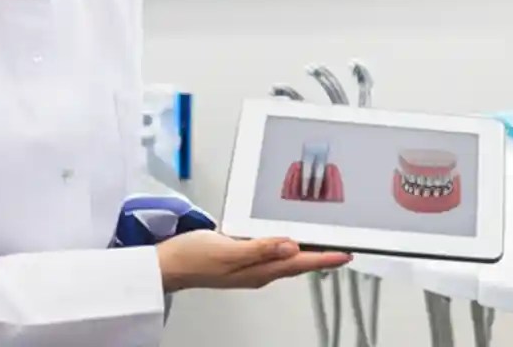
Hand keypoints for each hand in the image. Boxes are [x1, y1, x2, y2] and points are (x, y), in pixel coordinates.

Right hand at [156, 230, 351, 291]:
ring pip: (286, 260)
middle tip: (341, 249)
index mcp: (259, 270)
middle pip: (297, 264)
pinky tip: (286, 240)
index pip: (300, 264)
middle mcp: (258, 271)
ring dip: (305, 253)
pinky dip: (284, 247)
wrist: (167, 265)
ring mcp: (249, 267)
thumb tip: (291, 246)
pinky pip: (271, 254)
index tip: (346, 254)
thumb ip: (261, 248)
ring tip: (322, 245)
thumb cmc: (193, 257)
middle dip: (321, 257)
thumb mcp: (228, 249)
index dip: (325, 259)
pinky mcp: (240, 260)